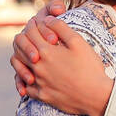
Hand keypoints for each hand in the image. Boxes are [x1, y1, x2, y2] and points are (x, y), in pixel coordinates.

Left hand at [9, 1, 112, 115]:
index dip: (32, 24)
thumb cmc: (89, 67)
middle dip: (24, 38)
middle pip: (20, 48)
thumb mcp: (78, 42)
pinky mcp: (42, 96)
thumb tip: (47, 19)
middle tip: (30, 35)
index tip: (36, 22)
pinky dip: (25, 80)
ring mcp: (38, 83)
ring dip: (21, 57)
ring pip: (19, 67)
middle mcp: (38, 67)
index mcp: (46, 52)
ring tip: (29, 53)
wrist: (95, 95)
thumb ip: (61, 28)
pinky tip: (31, 77)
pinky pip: (26, 87)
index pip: (30, 32)